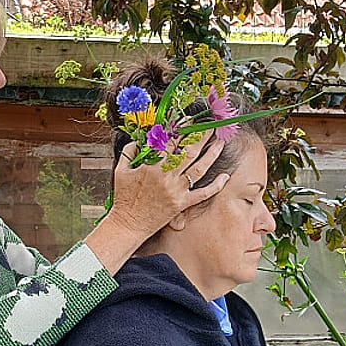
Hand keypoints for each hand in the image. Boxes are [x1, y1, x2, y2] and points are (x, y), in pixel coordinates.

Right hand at [107, 135, 229, 238]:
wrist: (128, 225)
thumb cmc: (124, 198)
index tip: (189, 119)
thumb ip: (129, 151)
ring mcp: (176, 190)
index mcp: (151, 166)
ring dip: (212, 154)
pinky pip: (203, 194)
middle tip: (210, 125)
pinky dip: (216, 186)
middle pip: (189, 151)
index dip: (181, 128)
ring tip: (220, 142)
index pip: (170, 142)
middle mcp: (166, 177)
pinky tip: (225, 176)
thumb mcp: (120, 170)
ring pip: (199, 168)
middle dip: (201, 136)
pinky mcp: (182, 204)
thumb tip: (141, 139)